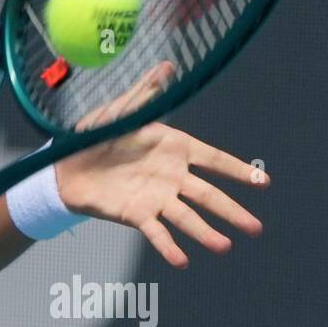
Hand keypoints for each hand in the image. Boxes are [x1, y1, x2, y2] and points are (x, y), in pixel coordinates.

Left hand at [53, 61, 267, 267]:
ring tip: (224, 246)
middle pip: (208, 195)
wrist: (63, 165)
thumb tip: (168, 65)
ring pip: (186, 217)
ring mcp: (156, 197)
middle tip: (256, 228)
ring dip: (205, 233)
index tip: (263, 183)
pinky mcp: (136, 214)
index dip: (237, 170)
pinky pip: (156, 232)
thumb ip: (145, 93)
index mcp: (173, 148)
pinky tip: (182, 261)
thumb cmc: (94, 135)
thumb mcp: (119, 112)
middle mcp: (171, 176)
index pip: (213, 160)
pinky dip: (168, 246)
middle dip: (232, 211)